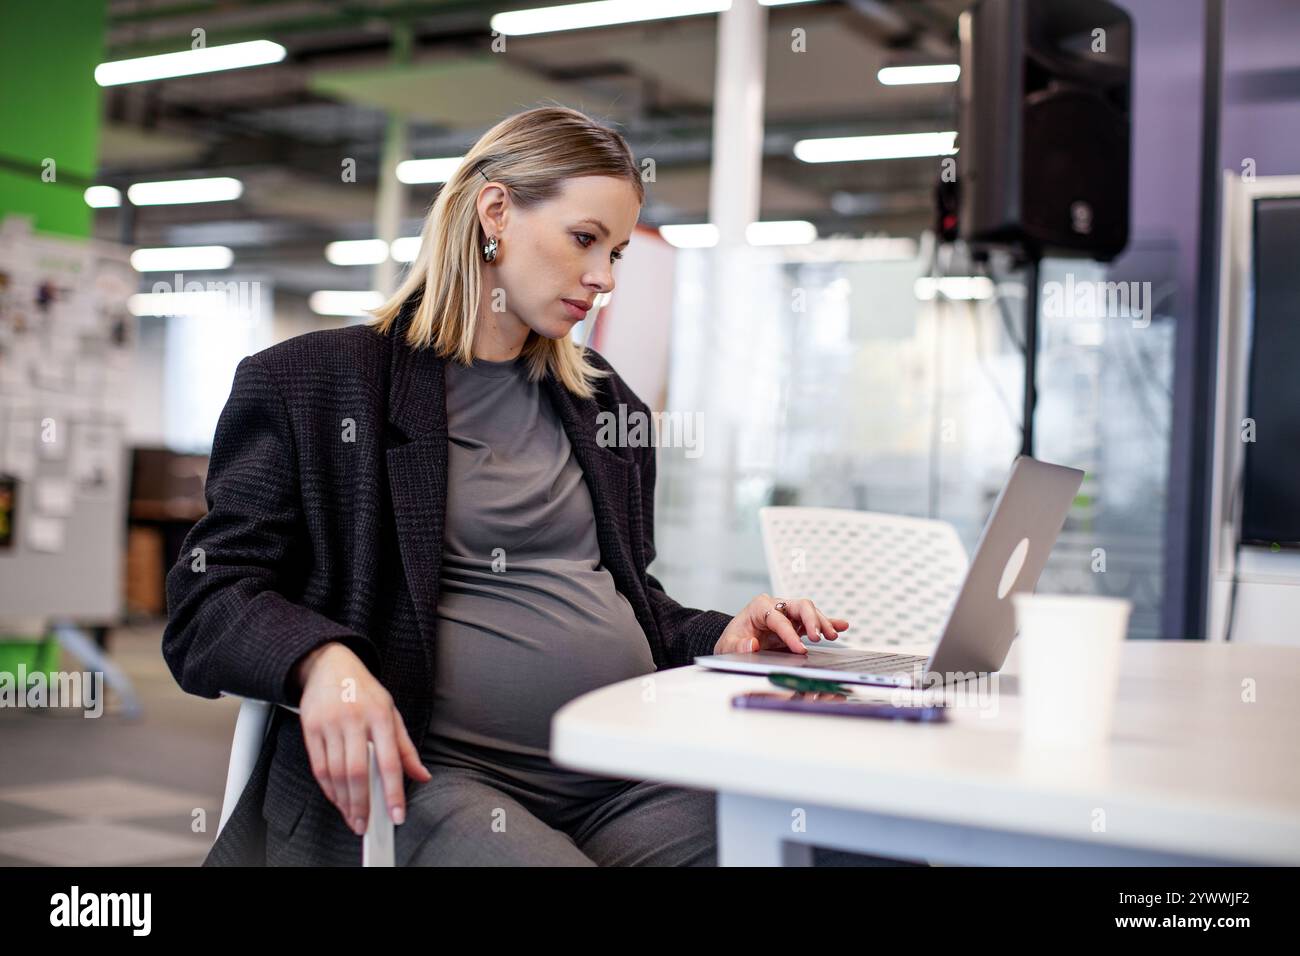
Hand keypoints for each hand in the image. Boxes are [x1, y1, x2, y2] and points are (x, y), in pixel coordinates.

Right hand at [294, 642, 431, 835]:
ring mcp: (330, 724)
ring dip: (344, 800)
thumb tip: (422, 775)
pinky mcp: (310, 728)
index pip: (389, 760)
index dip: (393, 791)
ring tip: (353, 816)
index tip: (396, 814)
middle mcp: (354, 719)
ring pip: (336, 772)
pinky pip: (318, 767)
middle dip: (362, 804)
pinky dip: (328, 788)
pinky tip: (337, 798)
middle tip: (366, 824)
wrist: (329, 665)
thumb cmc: (364, 691)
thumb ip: (405, 747)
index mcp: (380, 715)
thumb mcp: (391, 712)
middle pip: (357, 771)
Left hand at [713, 594, 849, 654]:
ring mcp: (789, 614)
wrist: (736, 642)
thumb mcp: (728, 646)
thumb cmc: (733, 641)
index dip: (789, 634)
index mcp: (759, 607)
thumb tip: (752, 644)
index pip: (778, 618)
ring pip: (810, 612)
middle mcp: (776, 606)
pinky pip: (815, 620)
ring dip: (823, 623)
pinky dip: (829, 622)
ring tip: (832, 636)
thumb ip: (738, 646)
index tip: (799, 649)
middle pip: (800, 606)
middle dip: (811, 620)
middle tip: (818, 637)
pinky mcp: (797, 623)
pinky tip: (842, 626)